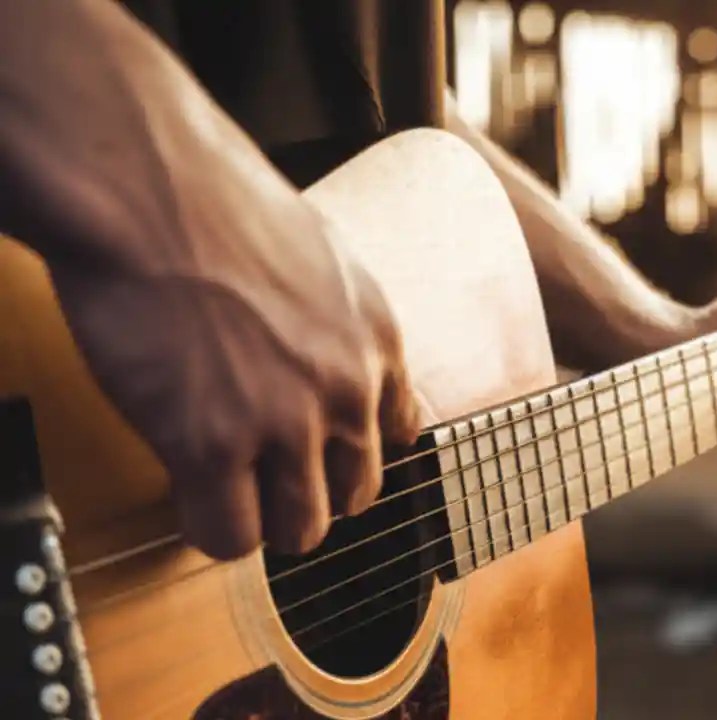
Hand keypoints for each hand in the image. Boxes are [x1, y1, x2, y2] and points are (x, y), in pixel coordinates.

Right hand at [1, 0, 418, 558]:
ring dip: (263, 520)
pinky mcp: (214, 447)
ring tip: (226, 491)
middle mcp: (349, 390)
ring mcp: (287, 424)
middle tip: (261, 475)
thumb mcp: (324, 258)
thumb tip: (323, 356)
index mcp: (379, 342)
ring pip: (300, 529)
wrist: (155, 191)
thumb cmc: (221, 205)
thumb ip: (339, 321)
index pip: (397, 436)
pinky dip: (209, 526)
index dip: (347, 450)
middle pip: (353, 495)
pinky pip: (229, 535)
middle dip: (307, 493)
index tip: (313, 452)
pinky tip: (188, 492)